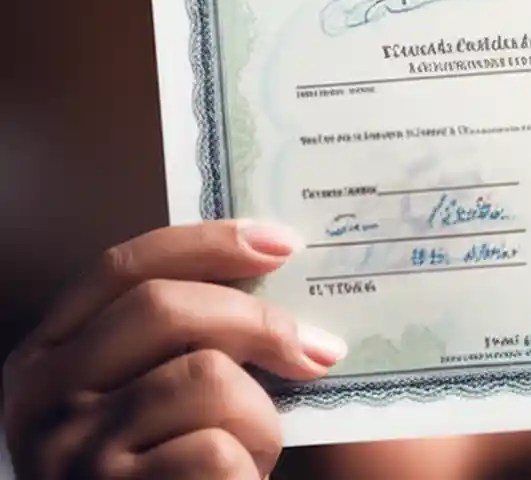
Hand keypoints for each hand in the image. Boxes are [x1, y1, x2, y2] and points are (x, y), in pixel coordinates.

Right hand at [3, 221, 347, 478]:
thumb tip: (274, 266)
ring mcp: (73, 452)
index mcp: (48, 358)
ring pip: (207, 378)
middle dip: (261, 322)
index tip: (282, 242)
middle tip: (319, 350)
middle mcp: (43, 399)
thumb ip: (180, 340)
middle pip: (167, 308)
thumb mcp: (146, 399)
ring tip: (254, 453)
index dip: (207, 243)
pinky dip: (251, 465)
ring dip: (261, 419)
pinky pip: (218, 450)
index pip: (124, 267)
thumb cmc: (164, 474)